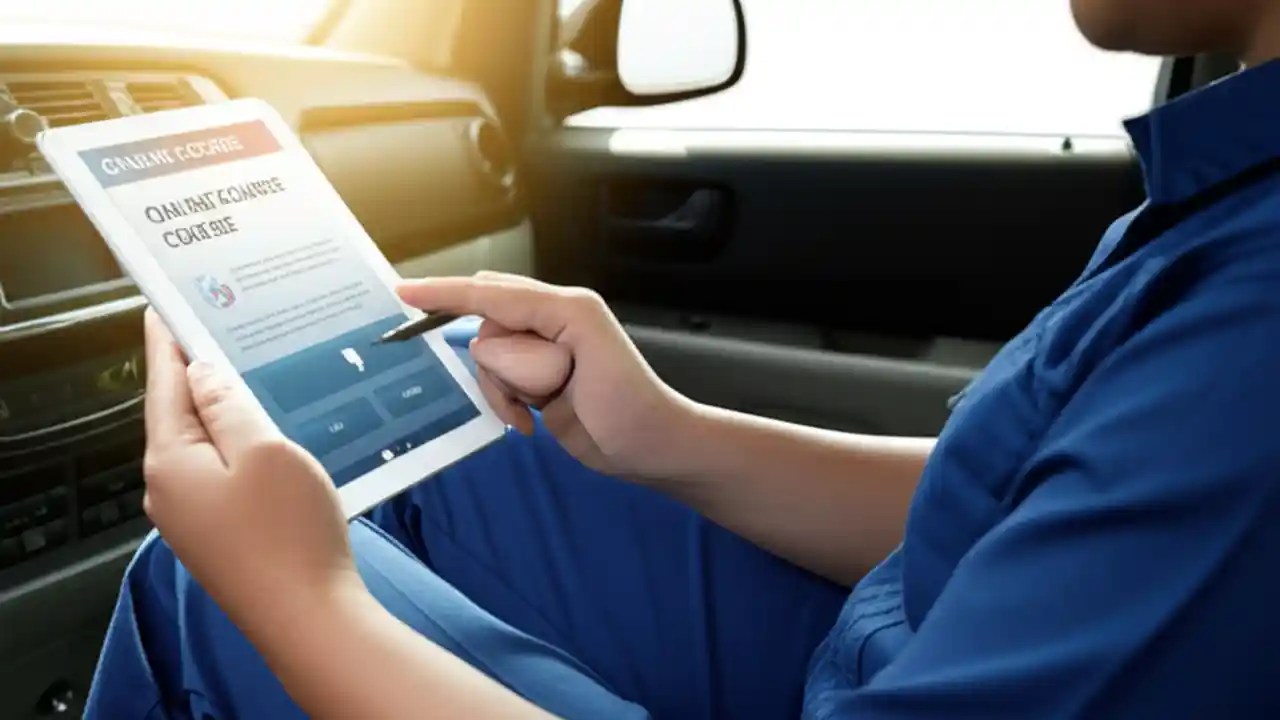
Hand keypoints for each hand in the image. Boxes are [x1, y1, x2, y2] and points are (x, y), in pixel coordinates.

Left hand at [140, 309, 359, 633]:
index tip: (165, 307)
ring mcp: (193, 518)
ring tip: (251, 376)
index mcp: (171, 461)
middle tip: (220, 330)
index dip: (168, 342)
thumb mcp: (265, 451)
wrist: (309, 617)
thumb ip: (230, 407)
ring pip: (205, 447)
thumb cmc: (290, 533)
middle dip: (201, 376)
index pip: (164, 384)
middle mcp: (169, 490)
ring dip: (227, 414)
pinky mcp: (222, 537)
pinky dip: (240, 449)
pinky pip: (223, 476)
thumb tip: (203, 374)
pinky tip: (267, 439)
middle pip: (181, 416)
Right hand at [397, 272, 694, 478]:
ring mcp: (543, 352)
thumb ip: (524, 343)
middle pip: (485, 325)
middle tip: (526, 392)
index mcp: (564, 305)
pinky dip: (505, 402)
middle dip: (493, 362)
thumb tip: (484, 349)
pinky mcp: (539, 381)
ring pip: (487, 359)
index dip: (446, 292)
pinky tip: (530, 421)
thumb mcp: (581, 356)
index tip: (403, 291)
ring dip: (501, 389)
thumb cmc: (628, 401)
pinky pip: (497, 382)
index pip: (493, 293)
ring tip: (530, 413)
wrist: (650, 447)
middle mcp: (551, 321)